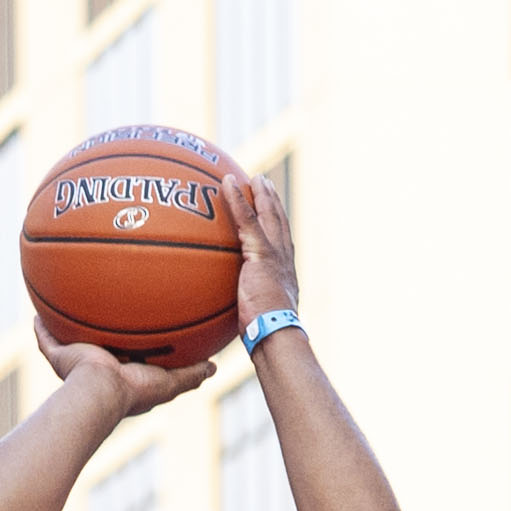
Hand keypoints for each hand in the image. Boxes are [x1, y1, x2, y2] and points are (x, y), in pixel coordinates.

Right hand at [36, 319, 214, 416]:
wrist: (100, 391)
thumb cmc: (134, 389)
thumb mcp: (171, 382)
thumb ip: (190, 374)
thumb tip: (214, 367)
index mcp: (119, 375)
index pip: (125, 356)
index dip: (128, 343)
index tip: (134, 328)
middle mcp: (96, 368)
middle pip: (96, 345)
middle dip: (97, 332)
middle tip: (103, 311)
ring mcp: (75, 363)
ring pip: (68, 341)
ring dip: (67, 326)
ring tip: (68, 301)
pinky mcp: (58, 357)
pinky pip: (46, 338)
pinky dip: (41, 327)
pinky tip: (37, 312)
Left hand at [223, 169, 299, 326]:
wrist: (275, 332)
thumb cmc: (266, 334)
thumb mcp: (256, 320)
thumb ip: (245, 312)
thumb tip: (227, 322)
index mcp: (284, 271)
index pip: (280, 241)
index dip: (276, 223)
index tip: (271, 209)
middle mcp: (283, 258)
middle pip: (278, 221)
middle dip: (272, 200)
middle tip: (264, 182)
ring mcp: (274, 253)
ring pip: (267, 214)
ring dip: (259, 193)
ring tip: (251, 176)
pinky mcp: (261, 252)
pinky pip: (246, 219)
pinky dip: (237, 199)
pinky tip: (227, 183)